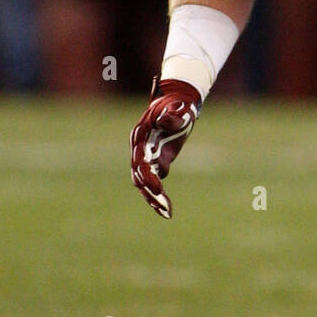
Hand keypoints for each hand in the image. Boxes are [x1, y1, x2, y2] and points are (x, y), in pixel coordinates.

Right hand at [130, 77, 201, 218]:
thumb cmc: (177, 104)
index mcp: (141, 135)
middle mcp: (139, 148)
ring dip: (153, 198)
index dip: (148, 176)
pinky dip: (157, 195)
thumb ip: (172, 116)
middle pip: (139, 176)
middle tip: (166, 209)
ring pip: (143, 182)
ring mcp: (145, 156)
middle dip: (151, 193)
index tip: (159, 189)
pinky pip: (152, 181)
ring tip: (167, 214)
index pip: (140, 161)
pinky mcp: (155, 161)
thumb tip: (167, 120)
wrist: (177, 102)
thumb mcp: (177, 107)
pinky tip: (166, 209)